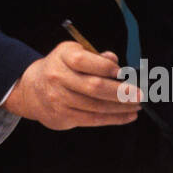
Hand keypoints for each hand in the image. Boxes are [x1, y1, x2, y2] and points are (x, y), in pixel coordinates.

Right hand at [2, 42, 140, 130]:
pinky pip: (93, 120)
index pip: (85, 61)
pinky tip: (128, 116)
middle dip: (121, 92)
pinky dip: (114, 118)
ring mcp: (59, 99)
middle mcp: (58, 77)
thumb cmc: (61, 68)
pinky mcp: (63, 116)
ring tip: (137, 105)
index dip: (106, 67)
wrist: (32, 90)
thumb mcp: (73, 53)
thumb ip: (95, 56)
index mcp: (63, 56)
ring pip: (96, 106)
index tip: (123, 73)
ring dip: (121, 107)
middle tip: (140, 95)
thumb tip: (114, 61)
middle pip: (94, 86)